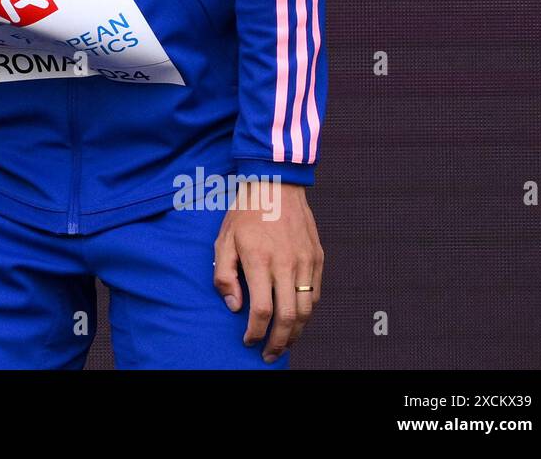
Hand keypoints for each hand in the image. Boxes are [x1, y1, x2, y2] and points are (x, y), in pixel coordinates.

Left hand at [213, 179, 323, 362]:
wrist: (276, 184)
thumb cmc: (245, 212)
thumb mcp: (223, 240)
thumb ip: (224, 275)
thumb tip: (234, 306)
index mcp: (259, 260)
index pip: (262, 309)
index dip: (255, 332)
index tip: (247, 340)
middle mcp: (286, 263)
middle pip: (288, 317)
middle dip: (278, 342)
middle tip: (269, 355)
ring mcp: (305, 261)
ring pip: (307, 310)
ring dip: (296, 332)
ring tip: (284, 343)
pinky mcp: (317, 257)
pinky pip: (316, 293)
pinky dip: (307, 312)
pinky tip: (296, 319)